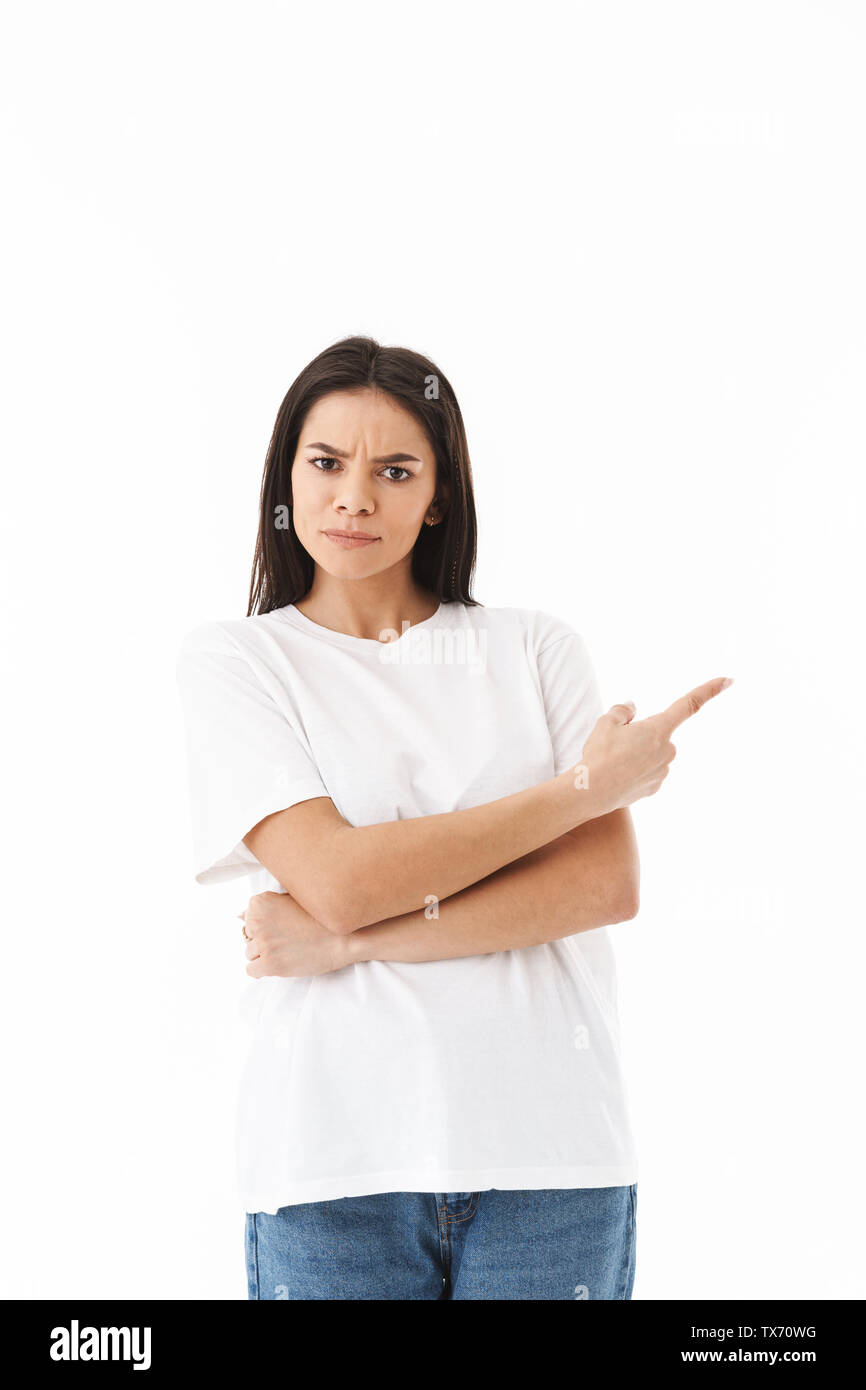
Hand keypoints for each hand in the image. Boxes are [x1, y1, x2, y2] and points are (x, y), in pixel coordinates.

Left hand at [241, 891, 350, 977]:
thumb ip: (265, 907)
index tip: (282, 927)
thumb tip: (238, 915)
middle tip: (286, 940)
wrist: (343, 937)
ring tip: (286, 951)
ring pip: (249, 953)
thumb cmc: (319, 917)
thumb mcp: (291, 901)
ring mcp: (264, 944)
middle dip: (263, 939)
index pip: (248, 918)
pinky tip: (279, 963)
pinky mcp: (270, 964)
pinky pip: (251, 970)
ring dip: (264, 954)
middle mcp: (258, 922)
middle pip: (248, 936)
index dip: (265, 925)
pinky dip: (262, 969)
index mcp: (260, 903)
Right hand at [578, 676, 732, 814]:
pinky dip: (634, 772)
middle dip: (641, 735)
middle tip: (615, 743)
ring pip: (651, 754)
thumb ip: (622, 711)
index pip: (689, 704)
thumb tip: (632, 708)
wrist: (591, 791)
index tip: (730, 679)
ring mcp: (663, 771)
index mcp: (659, 729)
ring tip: (612, 762)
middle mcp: (668, 750)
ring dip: (636, 755)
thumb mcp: (605, 723)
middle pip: (657, 734)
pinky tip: (618, 776)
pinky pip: (647, 772)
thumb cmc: (599, 754)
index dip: (710, 690)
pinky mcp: (655, 788)